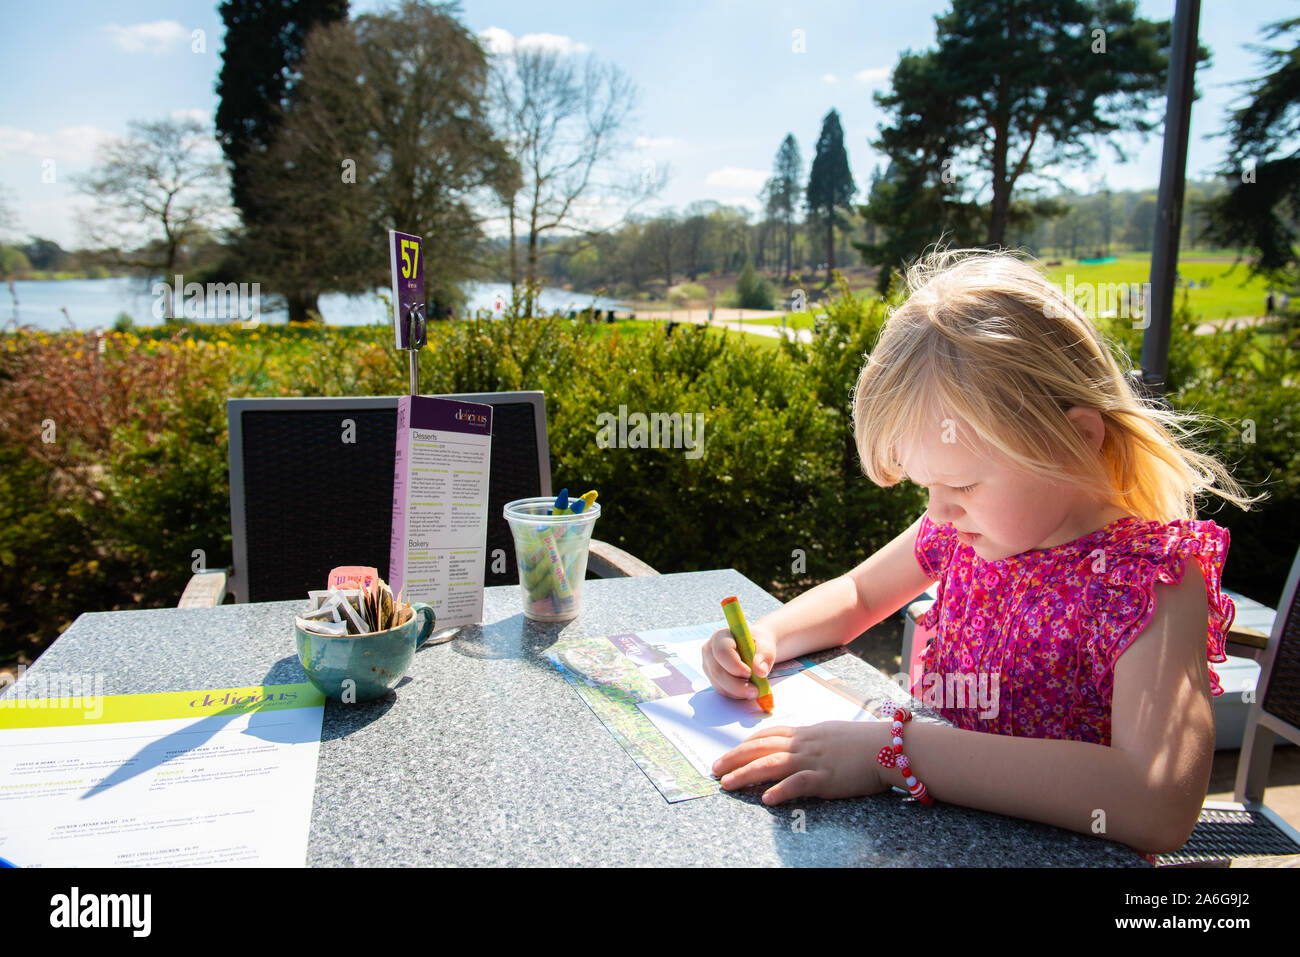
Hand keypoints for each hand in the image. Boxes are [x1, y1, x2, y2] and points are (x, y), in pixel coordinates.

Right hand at [701, 623, 776, 700]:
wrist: (755, 650)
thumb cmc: (758, 644)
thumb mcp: (766, 645)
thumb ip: (765, 655)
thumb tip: (760, 671)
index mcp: (721, 637)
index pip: (722, 651)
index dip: (734, 665)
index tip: (750, 673)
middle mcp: (710, 651)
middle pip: (717, 671)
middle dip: (737, 685)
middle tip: (755, 691)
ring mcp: (709, 666)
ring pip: (720, 685)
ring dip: (739, 691)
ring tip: (756, 690)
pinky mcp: (713, 679)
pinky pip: (723, 691)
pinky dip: (737, 694)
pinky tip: (748, 689)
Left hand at [711, 720, 889, 804]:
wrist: (890, 746)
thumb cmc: (865, 742)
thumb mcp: (833, 733)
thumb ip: (814, 739)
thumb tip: (800, 744)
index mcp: (807, 732)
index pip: (769, 733)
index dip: (747, 742)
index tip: (732, 750)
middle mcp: (805, 743)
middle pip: (761, 747)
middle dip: (734, 757)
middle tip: (714, 767)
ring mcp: (813, 760)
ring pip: (771, 764)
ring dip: (744, 773)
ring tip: (726, 783)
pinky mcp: (826, 778)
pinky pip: (798, 784)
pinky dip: (780, 791)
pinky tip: (766, 799)